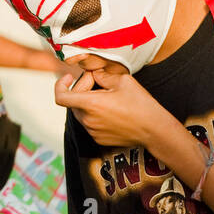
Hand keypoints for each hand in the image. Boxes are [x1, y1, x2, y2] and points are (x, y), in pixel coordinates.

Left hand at [54, 64, 173, 150]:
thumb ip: (102, 75)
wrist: (154, 130)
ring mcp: (93, 132)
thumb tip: (94, 74)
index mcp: (91, 104)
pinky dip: (96, 115)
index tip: (69, 78)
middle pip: (73, 102)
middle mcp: (88, 120)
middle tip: (99, 83)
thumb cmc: (140, 104)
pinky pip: (90, 123)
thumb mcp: (122, 80)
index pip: (61, 96)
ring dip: (89, 103)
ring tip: (109, 98)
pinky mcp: (99, 139)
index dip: (60, 85)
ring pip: (82, 113)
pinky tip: (113, 112)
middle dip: (82, 89)